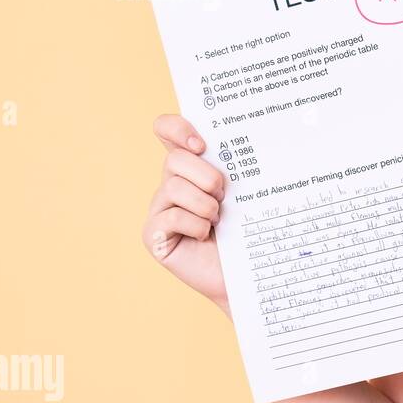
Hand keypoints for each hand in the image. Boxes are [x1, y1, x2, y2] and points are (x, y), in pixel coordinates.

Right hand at [141, 114, 229, 314]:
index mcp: (191, 166)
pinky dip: (196, 226)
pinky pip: (171, 217)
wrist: (247, 274)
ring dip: (206, 205)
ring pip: (174, 187)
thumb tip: (247, 143)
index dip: (177, 128)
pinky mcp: (154, 234)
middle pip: (175, 159)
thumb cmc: (248, 232)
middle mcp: (171, 183)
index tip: (202, 144)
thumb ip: (236, 167)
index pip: (167, 130)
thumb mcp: (246, 192)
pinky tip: (206, 236)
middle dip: (207, 175)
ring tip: (218, 220)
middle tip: (224, 195)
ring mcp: (159, 209)